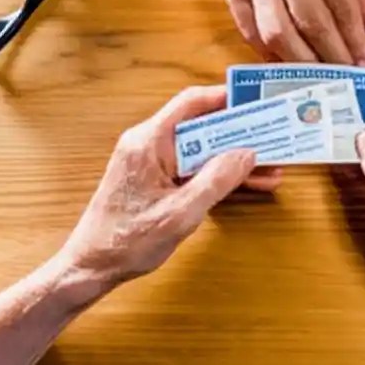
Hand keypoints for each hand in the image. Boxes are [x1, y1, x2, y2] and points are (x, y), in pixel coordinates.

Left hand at [60, 86, 281, 286]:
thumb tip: (247, 154)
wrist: (91, 267)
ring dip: (234, 159)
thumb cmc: (127, 241)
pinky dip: (219, 175)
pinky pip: (194, 168)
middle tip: (273, 136)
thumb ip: (216, 180)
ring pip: (202, 150)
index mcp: (148, 142)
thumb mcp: (181, 213)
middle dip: (240, 133)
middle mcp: (148, 144)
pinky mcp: (157, 180)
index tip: (256, 101)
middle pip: (202, 126)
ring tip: (271, 167)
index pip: (191, 103)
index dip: (225, 98)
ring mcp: (152, 162)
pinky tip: (249, 184)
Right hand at [203, 0, 364, 64]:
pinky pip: (250, 29)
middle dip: (333, 57)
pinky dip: (268, 52)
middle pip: (311, 23)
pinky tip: (287, 62)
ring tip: (319, 76)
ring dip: (301, 62)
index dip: (355, 39)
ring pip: (278, 33)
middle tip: (346, 76)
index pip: (342, 5)